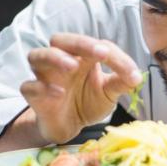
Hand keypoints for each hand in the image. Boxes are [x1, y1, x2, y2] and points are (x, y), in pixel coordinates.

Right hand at [20, 33, 142, 143]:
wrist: (69, 126)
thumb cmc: (87, 102)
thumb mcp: (109, 93)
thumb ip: (121, 82)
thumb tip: (137, 77)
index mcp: (81, 55)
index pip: (96, 45)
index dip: (114, 56)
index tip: (130, 73)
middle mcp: (60, 60)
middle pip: (60, 40)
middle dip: (80, 43)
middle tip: (100, 52)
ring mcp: (44, 76)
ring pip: (37, 55)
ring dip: (54, 58)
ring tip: (72, 66)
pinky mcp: (33, 95)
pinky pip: (29, 86)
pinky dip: (42, 87)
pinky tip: (59, 93)